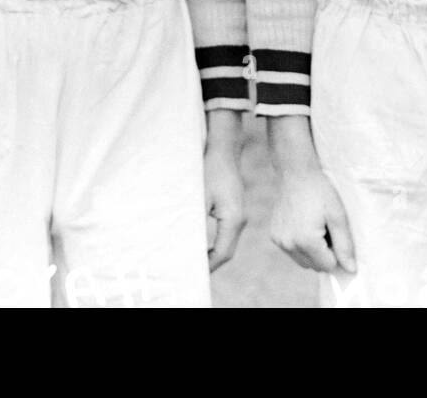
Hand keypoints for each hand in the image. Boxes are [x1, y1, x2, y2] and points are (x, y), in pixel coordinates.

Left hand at [204, 109, 246, 271]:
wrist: (224, 150)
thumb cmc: (211, 170)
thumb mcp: (199, 196)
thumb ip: (195, 221)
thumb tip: (186, 242)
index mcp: (233, 219)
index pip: (223, 253)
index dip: (209, 267)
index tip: (194, 274)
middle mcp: (240, 220)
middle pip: (227, 252)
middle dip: (211, 264)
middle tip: (192, 273)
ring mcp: (239, 216)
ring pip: (228, 244)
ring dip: (213, 255)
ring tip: (195, 263)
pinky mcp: (235, 211)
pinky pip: (228, 235)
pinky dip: (216, 245)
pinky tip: (203, 247)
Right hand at [266, 116, 354, 273]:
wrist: (295, 172)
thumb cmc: (320, 191)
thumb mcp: (338, 215)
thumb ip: (344, 245)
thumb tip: (351, 270)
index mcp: (306, 240)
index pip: (328, 266)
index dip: (336, 253)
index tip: (335, 234)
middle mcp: (289, 244)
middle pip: (315, 266)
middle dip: (324, 254)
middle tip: (326, 229)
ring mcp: (279, 241)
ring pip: (302, 261)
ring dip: (312, 252)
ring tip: (315, 227)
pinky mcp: (274, 236)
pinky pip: (292, 251)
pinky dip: (300, 245)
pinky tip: (303, 225)